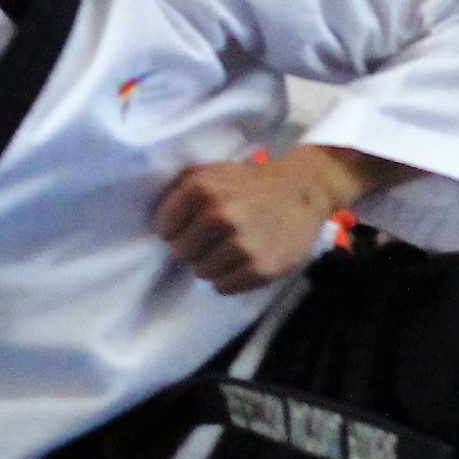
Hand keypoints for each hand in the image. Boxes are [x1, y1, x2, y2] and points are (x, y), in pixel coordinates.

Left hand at [155, 145, 374, 293]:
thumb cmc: (250, 183)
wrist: (303, 191)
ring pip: (201, 273)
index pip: (165, 228)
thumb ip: (180, 189)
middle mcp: (221, 215)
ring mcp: (242, 244)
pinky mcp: (260, 268)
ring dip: (212, 265)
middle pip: (181, 253)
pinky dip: (229, 279)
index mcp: (203, 188)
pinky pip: (224, 287)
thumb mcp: (212, 171)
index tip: (191, 225)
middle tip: (213, 239)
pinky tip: (244, 261)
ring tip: (231, 249)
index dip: (175, 229)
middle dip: (193, 248)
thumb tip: (156, 222)